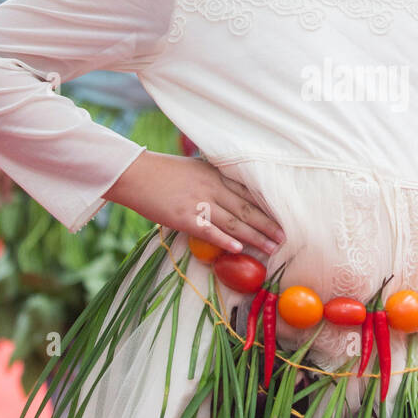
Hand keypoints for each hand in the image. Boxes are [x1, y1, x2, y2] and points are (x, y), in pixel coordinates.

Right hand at [104, 151, 285, 257]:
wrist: (134, 174)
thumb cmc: (162, 171)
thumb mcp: (194, 168)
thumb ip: (213, 178)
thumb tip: (230, 189)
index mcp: (216, 174)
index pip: (249, 192)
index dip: (267, 207)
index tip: (282, 218)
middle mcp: (212, 187)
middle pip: (247, 209)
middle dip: (267, 225)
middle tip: (284, 238)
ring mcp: (198, 203)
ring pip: (234, 222)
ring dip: (255, 237)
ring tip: (271, 248)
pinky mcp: (184, 217)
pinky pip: (209, 231)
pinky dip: (225, 241)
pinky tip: (239, 249)